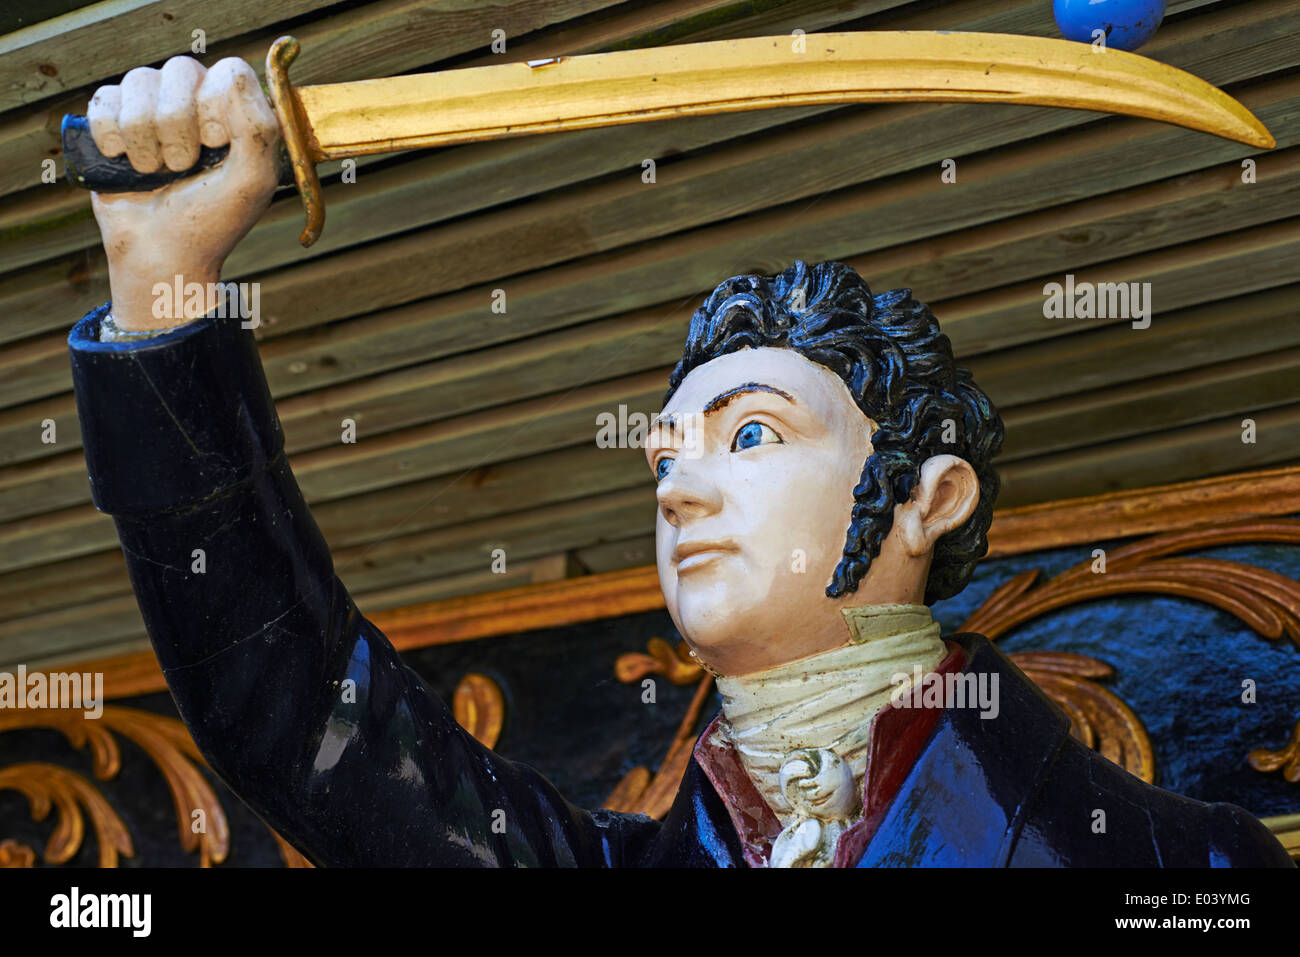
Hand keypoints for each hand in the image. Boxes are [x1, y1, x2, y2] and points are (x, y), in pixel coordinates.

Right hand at [87, 56, 279, 330]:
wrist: (162, 253)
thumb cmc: (213, 221)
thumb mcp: (254, 182)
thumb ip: (260, 129)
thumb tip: (231, 76)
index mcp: (236, 110)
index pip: (227, 71)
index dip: (217, 108)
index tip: (217, 148)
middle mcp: (195, 98)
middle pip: (180, 70)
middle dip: (178, 127)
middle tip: (183, 167)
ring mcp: (152, 105)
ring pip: (138, 81)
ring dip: (145, 138)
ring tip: (156, 171)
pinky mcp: (112, 118)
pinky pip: (103, 99)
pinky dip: (112, 137)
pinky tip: (123, 162)